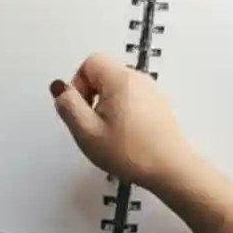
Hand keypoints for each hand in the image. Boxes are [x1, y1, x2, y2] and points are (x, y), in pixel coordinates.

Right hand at [50, 53, 200, 193]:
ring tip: (110, 134)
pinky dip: (123, 113)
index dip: (78, 84)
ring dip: (107, 107)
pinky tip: (125, 137)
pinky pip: (132, 99)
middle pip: (104, 74)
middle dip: (92, 97)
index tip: (82, 109)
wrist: (171, 169)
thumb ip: (68, 107)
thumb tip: (61, 91)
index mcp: (120, 79)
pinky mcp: (158, 105)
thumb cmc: (131, 153)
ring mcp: (151, 91)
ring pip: (117, 88)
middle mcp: (138, 79)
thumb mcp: (87, 132)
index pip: (90, 62)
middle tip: (94, 125)